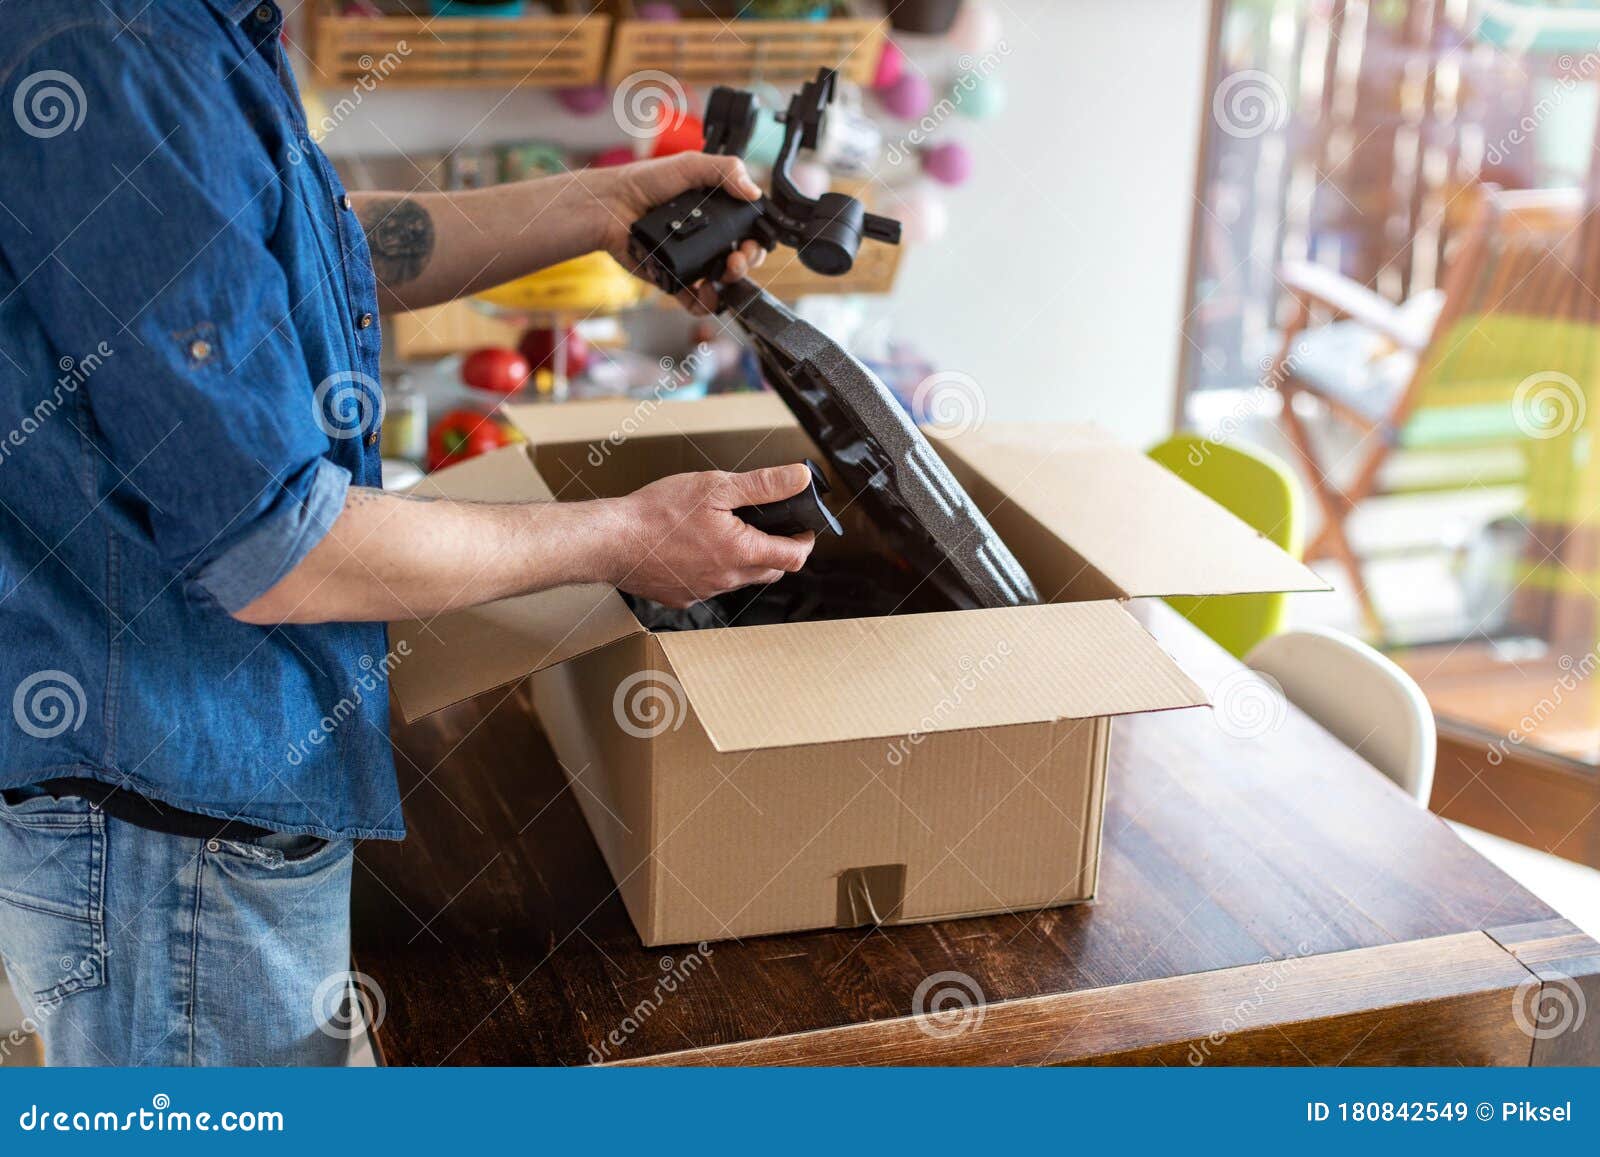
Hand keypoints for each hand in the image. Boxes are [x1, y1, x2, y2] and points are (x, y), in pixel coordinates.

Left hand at [586, 153, 768, 314]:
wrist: (611, 206)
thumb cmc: (645, 182)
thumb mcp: (691, 164)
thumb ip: (726, 170)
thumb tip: (754, 191)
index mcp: (716, 213)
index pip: (748, 232)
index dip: (756, 240)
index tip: (752, 240)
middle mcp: (707, 239)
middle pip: (740, 260)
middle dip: (746, 262)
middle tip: (738, 258)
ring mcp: (692, 261)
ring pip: (722, 283)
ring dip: (730, 283)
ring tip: (724, 272)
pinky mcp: (674, 279)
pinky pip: (695, 300)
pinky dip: (706, 303)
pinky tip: (706, 293)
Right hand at [609, 464, 816, 607]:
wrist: (611, 540)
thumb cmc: (657, 513)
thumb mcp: (715, 487)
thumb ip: (762, 485)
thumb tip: (798, 479)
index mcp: (740, 552)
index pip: (793, 558)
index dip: (804, 542)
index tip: (802, 529)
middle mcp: (726, 580)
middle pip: (769, 571)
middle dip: (777, 550)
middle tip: (768, 527)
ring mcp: (703, 592)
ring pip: (739, 579)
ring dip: (743, 560)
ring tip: (727, 533)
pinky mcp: (682, 598)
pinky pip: (709, 587)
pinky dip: (712, 570)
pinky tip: (696, 549)